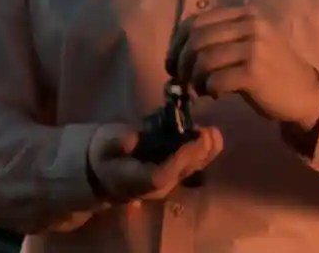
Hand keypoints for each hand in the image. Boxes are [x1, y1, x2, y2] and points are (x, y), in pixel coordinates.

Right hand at [86, 123, 222, 202]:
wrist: (104, 169)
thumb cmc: (104, 155)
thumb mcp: (104, 145)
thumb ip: (117, 142)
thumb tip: (131, 139)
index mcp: (139, 181)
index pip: (163, 174)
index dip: (180, 158)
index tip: (194, 137)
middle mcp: (158, 186)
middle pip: (183, 173)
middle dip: (198, 153)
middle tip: (210, 132)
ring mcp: (167, 181)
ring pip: (190, 170)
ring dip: (204, 152)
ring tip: (214, 133)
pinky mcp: (173, 173)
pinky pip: (190, 164)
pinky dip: (201, 150)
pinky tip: (209, 135)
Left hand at [167, 6, 318, 128]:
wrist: (305, 93)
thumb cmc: (271, 70)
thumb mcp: (248, 43)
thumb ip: (219, 39)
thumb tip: (176, 53)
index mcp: (245, 13)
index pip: (196, 21)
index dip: (177, 43)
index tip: (173, 63)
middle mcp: (251, 24)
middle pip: (196, 39)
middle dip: (181, 63)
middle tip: (182, 81)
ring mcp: (254, 47)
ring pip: (203, 60)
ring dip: (194, 79)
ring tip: (200, 90)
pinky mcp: (255, 72)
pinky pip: (215, 80)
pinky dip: (208, 90)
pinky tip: (216, 94)